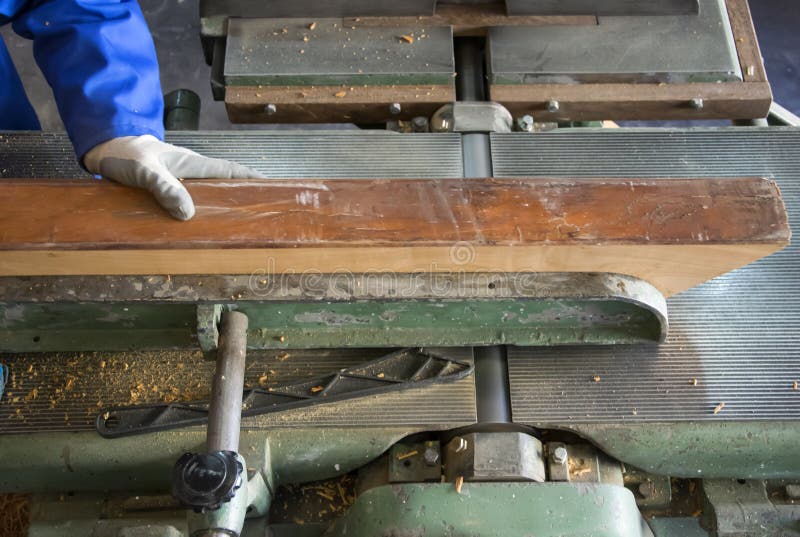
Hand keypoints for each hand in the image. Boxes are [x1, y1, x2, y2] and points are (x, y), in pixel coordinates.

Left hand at [84, 135, 263, 219]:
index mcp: (193, 164)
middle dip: (243, 196)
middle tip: (259, 215)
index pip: (230, 170)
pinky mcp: (169, 190)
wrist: (104, 150)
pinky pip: (189, 202)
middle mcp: (191, 173)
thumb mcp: (144, 171)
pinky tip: (198, 228)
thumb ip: (164, 188)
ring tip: (233, 227)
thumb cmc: (125, 154)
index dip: (252, 178)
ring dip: (220, 208)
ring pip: (207, 195)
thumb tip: (188, 213)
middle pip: (224, 185)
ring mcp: (181, 181)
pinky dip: (198, 213)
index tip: (273, 188)